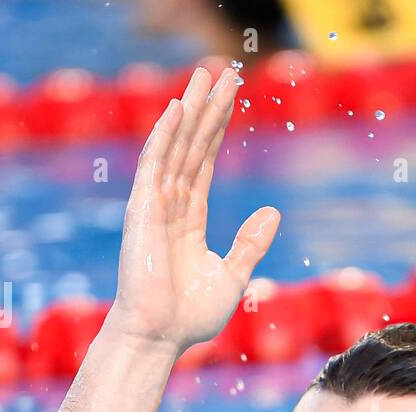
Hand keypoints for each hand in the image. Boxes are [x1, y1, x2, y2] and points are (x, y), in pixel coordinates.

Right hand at [109, 66, 280, 355]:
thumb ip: (250, 242)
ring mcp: (154, 206)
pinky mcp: (143, 211)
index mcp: (189, 220)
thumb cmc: (190, 316)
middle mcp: (170, 206)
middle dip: (208, 109)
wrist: (160, 336)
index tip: (231, 100)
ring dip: (190, 111)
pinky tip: (178, 109)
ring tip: (204, 76)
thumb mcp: (233, 275)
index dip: (218, 130)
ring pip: (176, 147)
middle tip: (223, 73)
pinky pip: (155, 165)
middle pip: (192, 146)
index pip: (205, 163)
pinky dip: (165, 136)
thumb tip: (272, 211)